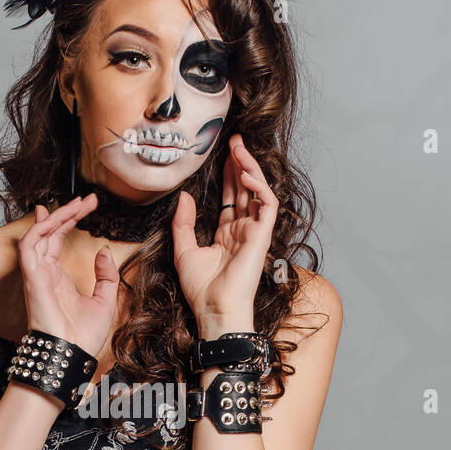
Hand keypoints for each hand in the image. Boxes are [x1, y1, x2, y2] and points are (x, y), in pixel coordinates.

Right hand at [16, 194, 119, 356]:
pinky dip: (40, 228)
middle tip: (87, 198)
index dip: (72, 219)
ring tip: (77, 203)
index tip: (90, 205)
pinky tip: (57, 217)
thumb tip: (104, 251)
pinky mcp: (33, 277)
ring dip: (57, 215)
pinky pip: (30, 245)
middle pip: (50, 232)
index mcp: (58, 277)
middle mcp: (46, 273)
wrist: (73, 356)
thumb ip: (105, 276)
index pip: (59, 239)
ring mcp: (37, 274)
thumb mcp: (105, 301)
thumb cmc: (83, 337)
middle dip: (67, 211)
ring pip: (39, 234)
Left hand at [172, 134, 279, 335]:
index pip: (232, 197)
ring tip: (239, 149)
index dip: (228, 174)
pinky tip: (246, 175)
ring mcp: (254, 232)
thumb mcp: (183, 250)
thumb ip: (183, 222)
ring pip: (258, 192)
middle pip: (246, 189)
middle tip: (234, 140)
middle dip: (241, 163)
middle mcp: (243, 230)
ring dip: (250, 168)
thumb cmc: (201, 289)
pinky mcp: (262, 236)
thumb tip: (185, 196)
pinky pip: (267, 205)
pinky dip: (259, 187)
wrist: (214, 309)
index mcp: (227, 234)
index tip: (223, 154)